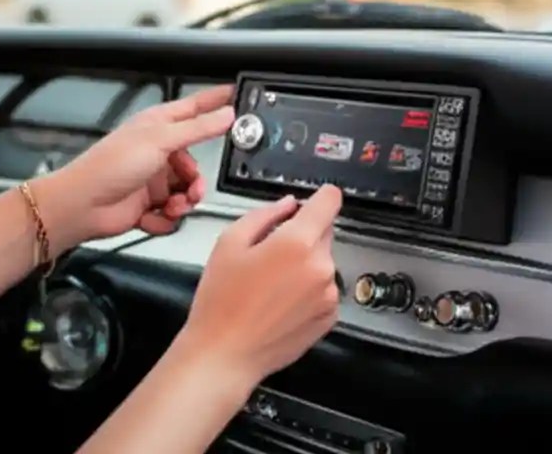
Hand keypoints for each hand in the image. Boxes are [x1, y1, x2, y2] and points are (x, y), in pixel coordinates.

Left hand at [35, 84, 235, 242]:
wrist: (82, 206)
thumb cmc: (109, 166)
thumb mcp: (160, 141)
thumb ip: (198, 128)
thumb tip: (227, 114)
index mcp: (158, 126)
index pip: (195, 108)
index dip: (216, 102)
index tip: (238, 97)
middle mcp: (157, 150)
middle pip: (195, 162)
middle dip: (196, 180)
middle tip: (192, 188)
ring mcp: (152, 178)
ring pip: (185, 191)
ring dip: (183, 202)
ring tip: (172, 206)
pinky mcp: (147, 204)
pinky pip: (171, 214)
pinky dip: (166, 218)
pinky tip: (154, 215)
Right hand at [172, 185, 342, 389]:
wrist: (225, 354)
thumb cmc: (221, 302)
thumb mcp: (229, 243)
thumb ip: (264, 215)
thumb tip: (288, 205)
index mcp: (297, 243)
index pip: (330, 201)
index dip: (320, 197)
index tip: (312, 202)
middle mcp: (321, 267)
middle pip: (324, 232)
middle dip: (302, 236)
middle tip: (269, 254)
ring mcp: (328, 294)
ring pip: (323, 262)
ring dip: (305, 265)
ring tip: (271, 284)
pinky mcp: (330, 316)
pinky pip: (324, 289)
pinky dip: (309, 290)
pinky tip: (280, 302)